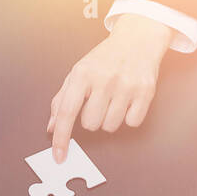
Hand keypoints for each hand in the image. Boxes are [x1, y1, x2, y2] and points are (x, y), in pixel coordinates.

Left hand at [47, 14, 171, 162]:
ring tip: (113, 99)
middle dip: (91, 119)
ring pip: (110, 126)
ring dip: (109, 118)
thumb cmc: (105, 59)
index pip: (67, 112)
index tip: (59, 156)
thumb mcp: (78, 73)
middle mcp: (104, 79)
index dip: (61, 138)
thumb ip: (61, 101)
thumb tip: (51, 128)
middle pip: (90, 124)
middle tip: (98, 102)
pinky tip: (127, 101)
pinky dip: (128, 117)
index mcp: (82, 74)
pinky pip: (132, 123)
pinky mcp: (145, 92)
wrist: (137, 39)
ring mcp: (126, 86)